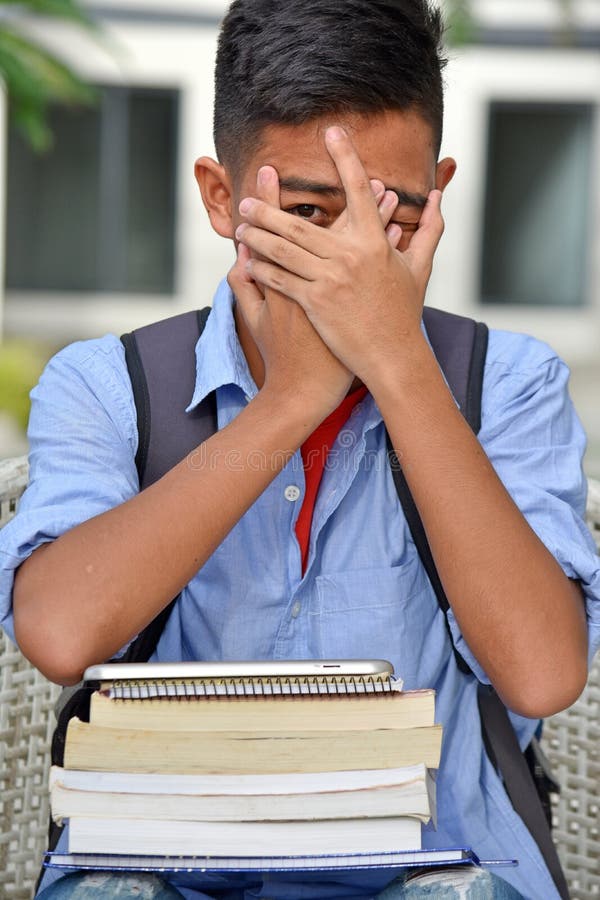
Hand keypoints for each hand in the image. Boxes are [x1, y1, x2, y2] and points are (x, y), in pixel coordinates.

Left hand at [234, 126, 444, 387]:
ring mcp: (331, 280)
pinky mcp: (316, 304)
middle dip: (269, 208)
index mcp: (376, 242)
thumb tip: (437, 195)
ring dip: (258, 237)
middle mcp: (351, 256)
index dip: (345, 157)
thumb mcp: (420, 267)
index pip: (358, 189)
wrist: (393, 356)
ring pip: (285, 251)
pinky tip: (247, 262)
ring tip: (241, 227)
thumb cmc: (405, 312)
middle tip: (248, 197)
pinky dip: (262, 270)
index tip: (331, 132)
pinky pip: (282, 281)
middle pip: (301, 224)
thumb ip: (430, 227)